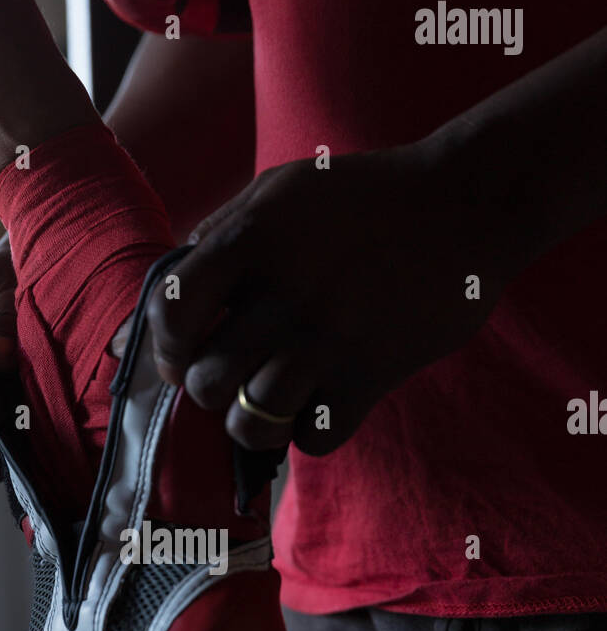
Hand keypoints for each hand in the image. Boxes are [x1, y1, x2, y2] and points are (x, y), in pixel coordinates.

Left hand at [147, 138, 512, 454]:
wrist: (465, 204)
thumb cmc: (362, 198)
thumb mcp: (279, 190)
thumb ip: (219, 234)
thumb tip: (165, 292)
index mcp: (251, 241)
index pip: (170, 314)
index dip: (165, 345)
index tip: (183, 352)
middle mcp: (283, 294)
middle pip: (206, 382)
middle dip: (209, 389)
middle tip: (233, 376)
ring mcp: (328, 341)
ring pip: (251, 422)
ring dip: (252, 420)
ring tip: (269, 400)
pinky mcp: (370, 376)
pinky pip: (312, 440)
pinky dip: (307, 433)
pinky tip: (317, 403)